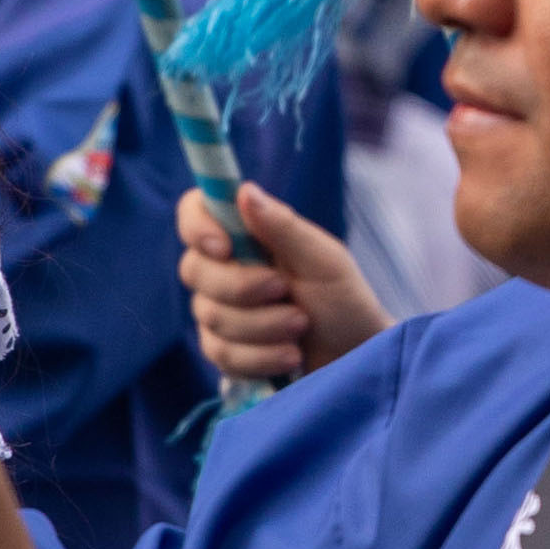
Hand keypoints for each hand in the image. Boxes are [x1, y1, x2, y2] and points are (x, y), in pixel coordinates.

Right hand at [177, 183, 390, 380]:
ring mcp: (220, 309)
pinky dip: (259, 357)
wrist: (355, 354)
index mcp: (247, 233)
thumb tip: (244, 190)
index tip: (225, 247)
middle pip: (194, 270)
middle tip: (286, 291)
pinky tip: (289, 355)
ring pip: (210, 316)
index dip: (198, 227)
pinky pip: (219, 353)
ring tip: (301, 326)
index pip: (194, 212)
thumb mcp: (323, 260)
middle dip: (243, 289)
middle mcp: (225, 267)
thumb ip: (283, 227)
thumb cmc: (343, 299)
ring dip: (263, 326)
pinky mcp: (224, 349)